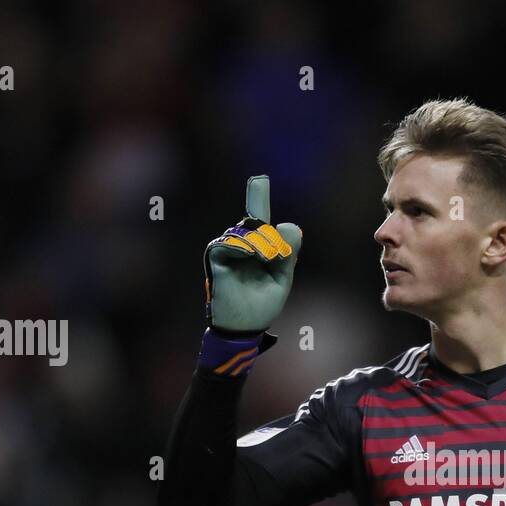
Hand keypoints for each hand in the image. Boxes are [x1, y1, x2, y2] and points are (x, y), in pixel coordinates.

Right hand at [203, 174, 302, 335]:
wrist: (246, 326)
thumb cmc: (262, 304)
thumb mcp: (283, 278)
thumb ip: (289, 254)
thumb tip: (291, 226)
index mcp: (258, 247)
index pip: (258, 217)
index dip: (257, 196)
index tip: (260, 179)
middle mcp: (241, 245)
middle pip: (258, 224)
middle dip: (272, 238)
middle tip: (278, 257)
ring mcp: (227, 250)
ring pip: (244, 232)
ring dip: (260, 243)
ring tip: (268, 259)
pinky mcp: (215, 258)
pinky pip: (226, 243)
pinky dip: (240, 247)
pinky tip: (250, 255)